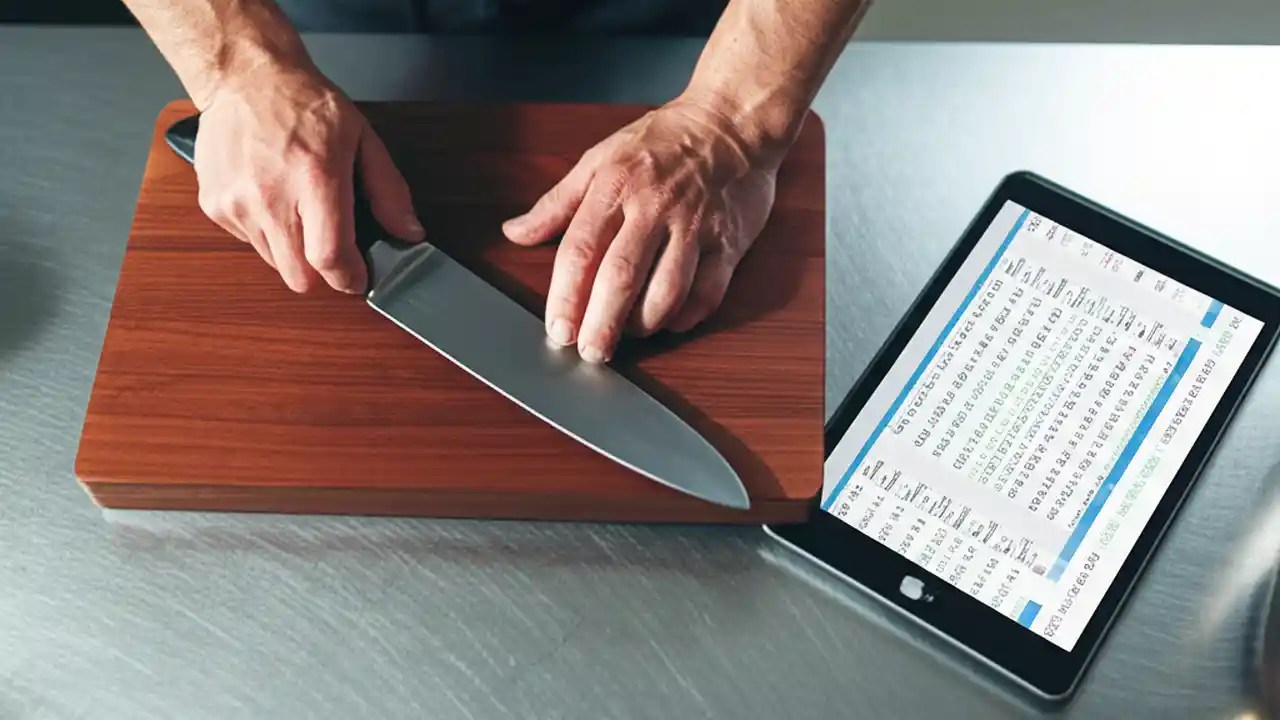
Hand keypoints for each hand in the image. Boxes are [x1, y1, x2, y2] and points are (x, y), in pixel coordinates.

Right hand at [193, 63, 424, 293]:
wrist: (244, 78)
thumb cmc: (304, 104)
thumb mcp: (362, 138)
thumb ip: (389, 190)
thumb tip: (409, 231)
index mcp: (315, 178)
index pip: (329, 257)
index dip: (348, 278)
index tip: (357, 278)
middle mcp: (271, 196)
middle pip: (298, 276)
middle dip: (321, 272)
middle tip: (330, 247)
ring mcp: (237, 203)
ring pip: (273, 262)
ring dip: (292, 250)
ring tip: (297, 208)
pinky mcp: (214, 206)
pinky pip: (248, 241)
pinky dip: (265, 231)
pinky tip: (270, 197)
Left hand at [502, 97, 779, 361]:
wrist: (732, 121)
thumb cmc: (662, 142)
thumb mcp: (600, 159)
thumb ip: (557, 203)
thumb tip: (515, 232)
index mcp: (615, 186)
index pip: (581, 250)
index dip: (566, 296)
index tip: (558, 330)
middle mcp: (654, 207)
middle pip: (621, 275)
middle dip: (602, 322)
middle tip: (590, 352)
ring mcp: (695, 225)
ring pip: (668, 288)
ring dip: (645, 322)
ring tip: (629, 335)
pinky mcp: (729, 240)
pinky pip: (710, 289)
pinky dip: (688, 314)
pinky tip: (671, 322)